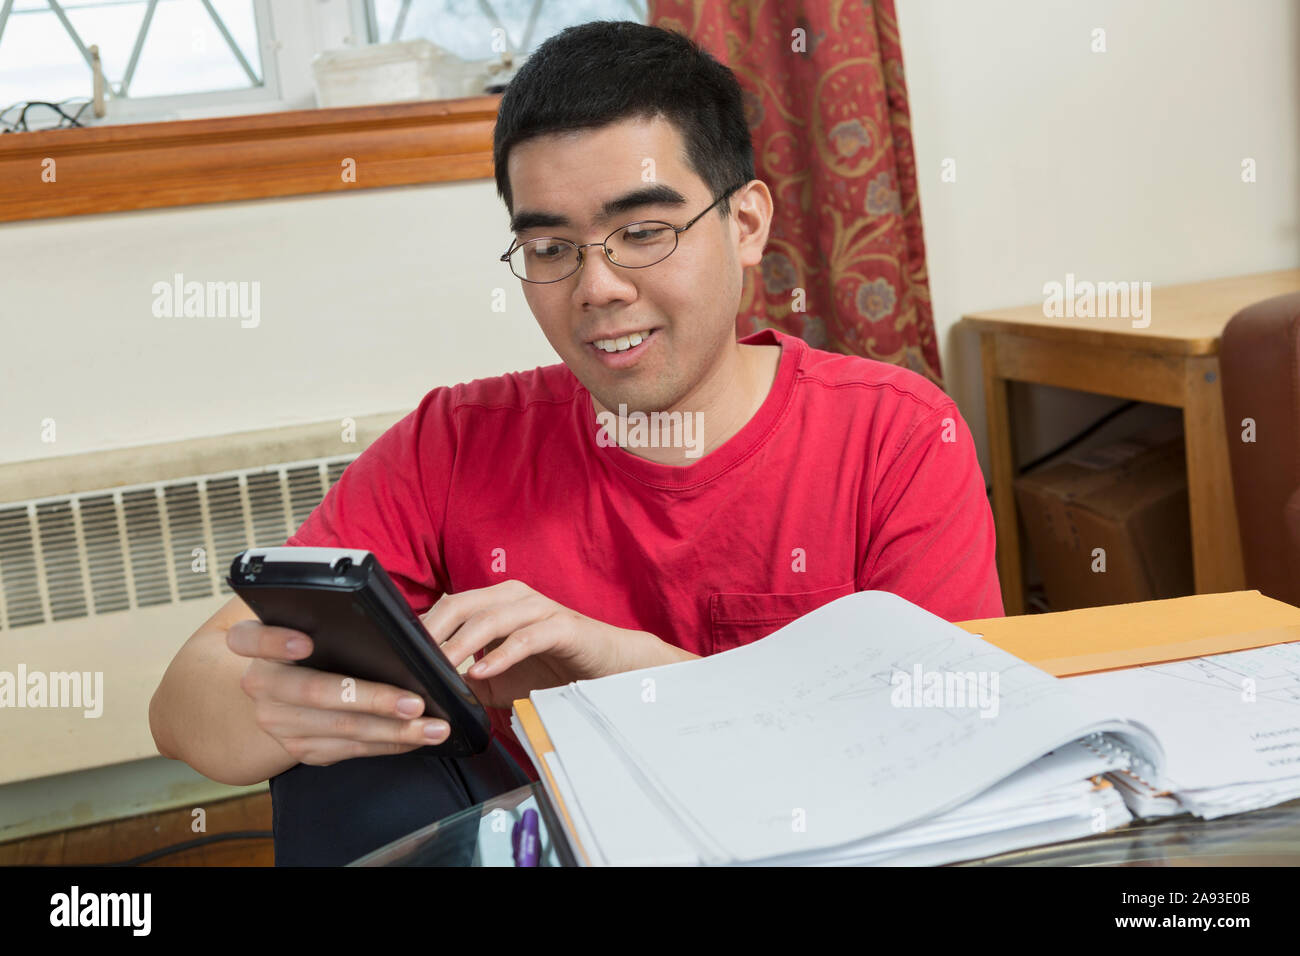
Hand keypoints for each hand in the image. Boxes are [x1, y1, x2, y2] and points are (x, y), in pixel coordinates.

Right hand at [227, 619, 451, 766]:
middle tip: (415, 703)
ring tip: (432, 727)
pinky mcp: (299, 749)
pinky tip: (416, 737)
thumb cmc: (312, 646)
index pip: (248, 639)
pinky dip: (388, 744)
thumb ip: (329, 621)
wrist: (280, 694)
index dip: (275, 641)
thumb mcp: (309, 626)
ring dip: (392, 731)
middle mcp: (261, 685)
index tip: (306, 642)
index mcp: (254, 644)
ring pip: (340, 728)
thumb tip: (392, 621)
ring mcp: (278, 722)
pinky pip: (349, 749)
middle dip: (372, 699)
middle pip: (314, 692)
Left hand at [421, 580, 673, 708]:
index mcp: (497, 600)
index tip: (396, 651)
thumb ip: (465, 676)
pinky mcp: (563, 627)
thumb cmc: (553, 670)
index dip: (422, 626)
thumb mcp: (499, 678)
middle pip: (462, 604)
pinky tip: (481, 671)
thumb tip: (426, 685)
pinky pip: (526, 637)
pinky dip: (500, 654)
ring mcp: (540, 609)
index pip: (449, 606)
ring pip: (490, 618)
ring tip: (440, 666)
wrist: (610, 669)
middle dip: (434, 631)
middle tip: (410, 657)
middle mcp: (516, 596)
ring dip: (461, 643)